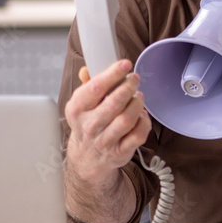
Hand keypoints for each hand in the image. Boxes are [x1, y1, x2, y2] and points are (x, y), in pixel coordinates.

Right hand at [64, 59, 150, 184]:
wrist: (87, 158)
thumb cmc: (88, 124)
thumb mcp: (82, 104)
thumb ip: (88, 84)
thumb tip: (87, 69)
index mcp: (77, 110)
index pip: (95, 88)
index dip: (113, 74)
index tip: (125, 64)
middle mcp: (89, 126)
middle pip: (114, 103)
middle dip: (128, 87)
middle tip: (134, 79)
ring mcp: (105, 141)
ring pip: (127, 119)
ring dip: (137, 104)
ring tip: (138, 97)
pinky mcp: (120, 152)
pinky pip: (138, 134)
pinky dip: (144, 121)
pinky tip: (141, 115)